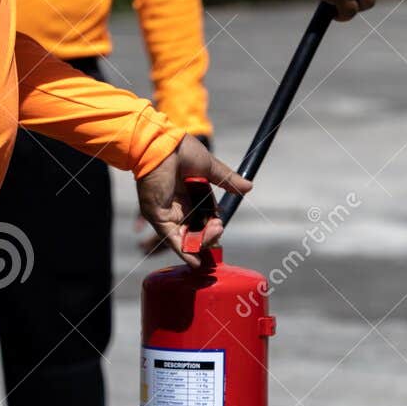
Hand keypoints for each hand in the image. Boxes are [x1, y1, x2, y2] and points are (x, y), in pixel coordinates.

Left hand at [135, 135, 249, 266]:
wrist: (162, 143)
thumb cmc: (182, 150)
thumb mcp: (210, 168)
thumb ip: (228, 181)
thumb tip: (248, 188)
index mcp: (190, 195)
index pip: (204, 219)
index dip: (213, 225)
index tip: (220, 224)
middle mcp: (178, 207)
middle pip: (196, 231)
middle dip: (209, 236)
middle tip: (218, 230)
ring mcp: (167, 213)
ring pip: (186, 237)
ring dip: (200, 243)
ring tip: (213, 239)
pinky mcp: (157, 215)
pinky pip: (171, 238)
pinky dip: (183, 251)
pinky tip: (195, 262)